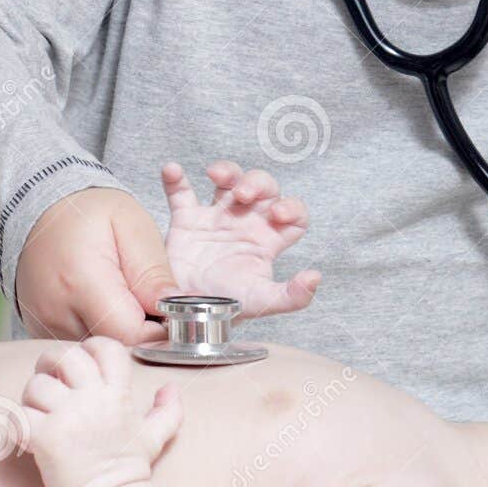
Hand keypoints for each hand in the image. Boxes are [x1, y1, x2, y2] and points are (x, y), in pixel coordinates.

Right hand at [15, 189, 176, 343]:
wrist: (41, 210)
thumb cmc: (91, 212)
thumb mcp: (131, 225)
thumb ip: (152, 270)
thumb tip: (174, 308)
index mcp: (82, 282)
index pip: (130, 334)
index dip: (157, 330)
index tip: (166, 312)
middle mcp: (56, 311)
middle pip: (114, 346)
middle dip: (139, 332)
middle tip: (145, 301)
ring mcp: (44, 324)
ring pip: (97, 349)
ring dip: (118, 333)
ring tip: (122, 298)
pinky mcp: (40, 329)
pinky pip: (79, 344)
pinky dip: (98, 332)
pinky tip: (103, 305)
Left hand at [19, 335, 181, 486]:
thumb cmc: (128, 468)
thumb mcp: (155, 436)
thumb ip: (167, 410)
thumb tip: (172, 388)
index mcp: (117, 393)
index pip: (105, 347)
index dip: (91, 347)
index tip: (83, 360)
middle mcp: (92, 399)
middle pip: (65, 357)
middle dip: (50, 362)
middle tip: (48, 377)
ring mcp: (67, 417)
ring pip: (36, 385)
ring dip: (31, 397)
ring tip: (36, 412)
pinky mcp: (45, 438)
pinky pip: (17, 416)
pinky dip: (15, 422)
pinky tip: (24, 432)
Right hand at [160, 160, 320, 316]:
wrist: (184, 315)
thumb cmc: (226, 307)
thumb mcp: (261, 301)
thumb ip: (291, 296)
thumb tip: (315, 277)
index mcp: (268, 240)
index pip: (293, 213)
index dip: (291, 207)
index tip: (279, 213)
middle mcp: (246, 223)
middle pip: (263, 188)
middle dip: (256, 183)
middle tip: (244, 195)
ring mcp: (216, 218)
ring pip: (228, 181)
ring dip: (227, 172)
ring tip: (217, 176)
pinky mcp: (187, 220)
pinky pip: (181, 193)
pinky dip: (175, 180)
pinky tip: (172, 170)